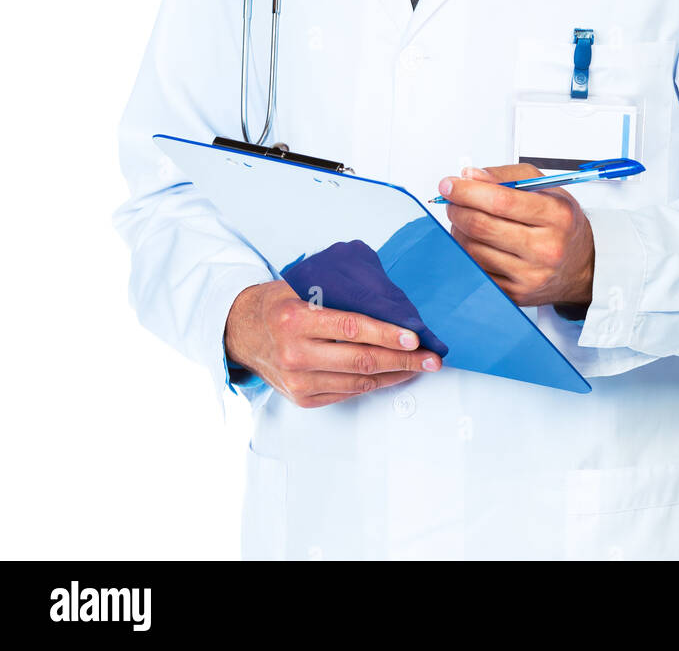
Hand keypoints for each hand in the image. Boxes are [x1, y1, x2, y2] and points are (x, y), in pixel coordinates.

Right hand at [224, 280, 442, 408]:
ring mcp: (298, 380)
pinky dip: (373, 385)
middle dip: (403, 360)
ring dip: (394, 375)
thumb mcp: (300, 289)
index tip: (414, 337)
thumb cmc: (275, 305)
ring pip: (358, 382)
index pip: (351, 328)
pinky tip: (392, 376)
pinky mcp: (302, 398)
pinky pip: (347, 393)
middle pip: (360, 361)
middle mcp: (295, 353)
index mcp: (295, 319)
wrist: (239, 331)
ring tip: (419, 367)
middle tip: (431, 358)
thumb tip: (387, 305)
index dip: (387, 334)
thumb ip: (337, 298)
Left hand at [439, 164, 594, 308]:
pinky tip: (473, 241)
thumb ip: (506, 176)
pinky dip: (466, 253)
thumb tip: (469, 175)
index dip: (468, 191)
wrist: (581, 265)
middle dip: (457, 208)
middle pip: (482, 226)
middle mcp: (545, 249)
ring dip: (459, 230)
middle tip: (452, 201)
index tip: (450, 184)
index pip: (500, 201)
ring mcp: (530, 276)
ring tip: (465, 219)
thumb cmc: (560, 223)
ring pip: (473, 250)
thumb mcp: (544, 188)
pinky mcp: (516, 295)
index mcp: (556, 216)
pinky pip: (476, 270)